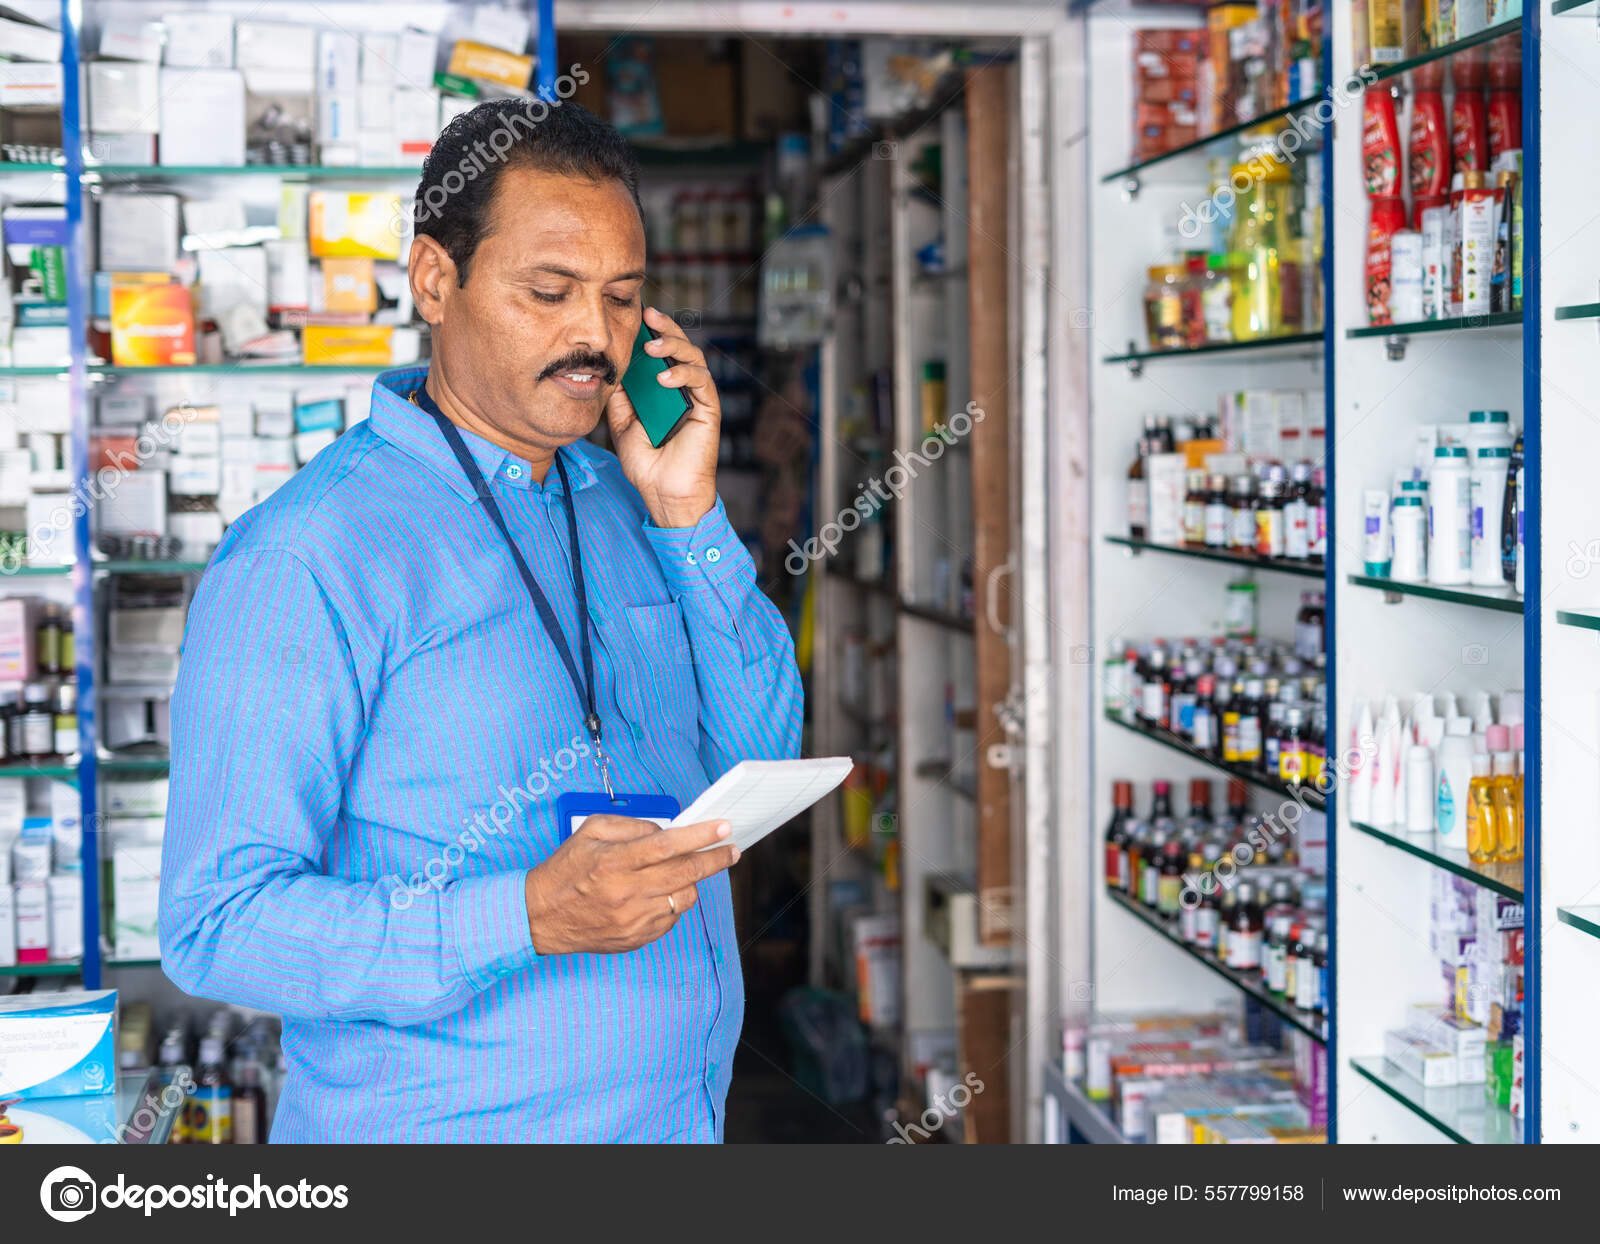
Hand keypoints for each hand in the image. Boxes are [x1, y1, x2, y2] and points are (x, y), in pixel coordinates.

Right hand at [523, 815, 738, 954]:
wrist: (541, 916)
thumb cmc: (565, 870)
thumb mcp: (590, 832)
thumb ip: (631, 825)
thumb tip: (667, 831)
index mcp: (614, 862)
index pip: (667, 846)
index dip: (700, 836)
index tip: (723, 828)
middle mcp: (626, 893)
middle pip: (685, 874)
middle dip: (714, 859)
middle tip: (731, 850)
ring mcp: (633, 920)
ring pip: (683, 898)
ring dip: (691, 881)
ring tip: (682, 871)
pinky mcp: (636, 938)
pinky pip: (671, 918)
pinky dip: (673, 902)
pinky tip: (660, 893)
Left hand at [605, 305, 719, 528]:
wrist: (663, 492)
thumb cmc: (646, 464)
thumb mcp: (621, 424)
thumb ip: (620, 397)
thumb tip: (612, 367)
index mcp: (662, 390)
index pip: (660, 353)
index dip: (651, 333)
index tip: (636, 316)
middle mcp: (682, 389)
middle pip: (680, 348)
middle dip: (666, 329)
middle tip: (649, 316)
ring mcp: (697, 398)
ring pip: (694, 358)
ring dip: (674, 347)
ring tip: (653, 348)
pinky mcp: (709, 409)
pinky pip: (702, 382)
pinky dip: (684, 374)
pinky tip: (665, 378)